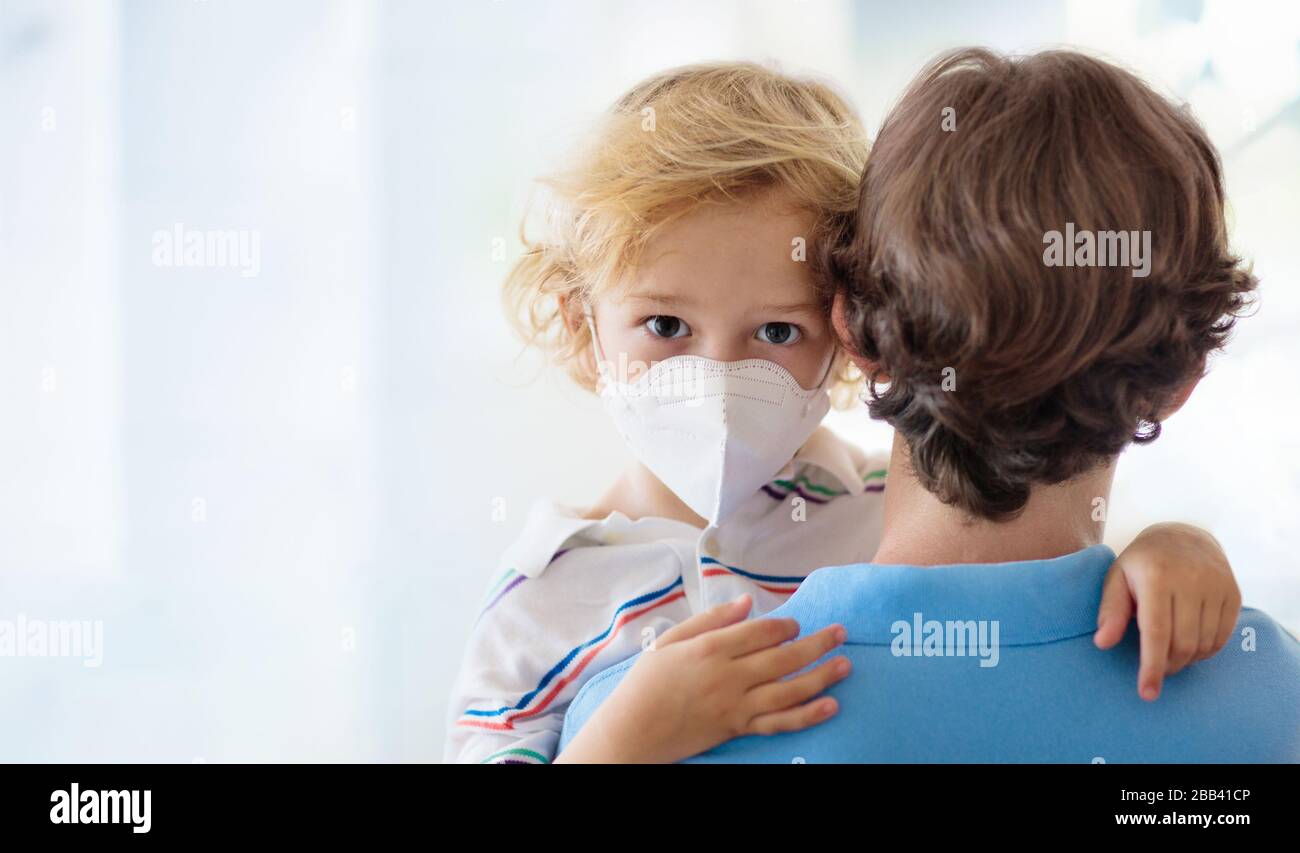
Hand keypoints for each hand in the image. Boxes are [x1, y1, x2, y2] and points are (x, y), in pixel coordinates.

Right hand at [556, 594, 849, 762]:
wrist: (633, 731)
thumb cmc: (647, 682)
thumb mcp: (671, 640)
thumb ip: (711, 619)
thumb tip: (747, 601)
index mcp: (709, 649)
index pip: (760, 632)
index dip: (784, 625)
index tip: (796, 623)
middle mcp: (727, 676)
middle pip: (783, 658)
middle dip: (817, 644)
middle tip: (842, 632)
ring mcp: (735, 706)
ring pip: (788, 690)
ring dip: (821, 677)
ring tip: (845, 665)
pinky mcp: (737, 729)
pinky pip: (779, 723)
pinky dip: (807, 715)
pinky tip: (830, 705)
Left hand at [1094, 522, 1240, 701]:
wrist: (1183, 535)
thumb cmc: (1142, 563)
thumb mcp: (1117, 578)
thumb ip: (1110, 611)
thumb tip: (1102, 643)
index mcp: (1156, 577)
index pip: (1156, 632)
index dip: (1152, 666)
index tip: (1147, 692)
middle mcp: (1191, 580)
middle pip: (1183, 643)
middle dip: (1168, 665)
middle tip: (1157, 670)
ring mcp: (1216, 586)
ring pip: (1204, 644)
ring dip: (1187, 660)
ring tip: (1171, 655)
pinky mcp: (1233, 593)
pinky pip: (1223, 637)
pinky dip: (1206, 651)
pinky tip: (1191, 646)